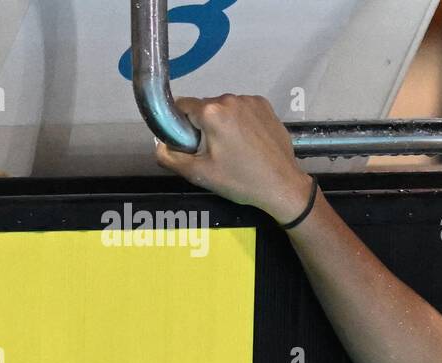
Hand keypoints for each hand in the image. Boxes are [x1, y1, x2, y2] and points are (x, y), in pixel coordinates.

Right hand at [154, 94, 312, 222]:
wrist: (283, 186)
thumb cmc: (241, 180)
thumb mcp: (199, 173)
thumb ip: (170, 157)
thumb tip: (159, 144)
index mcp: (212, 112)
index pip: (181, 106)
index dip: (181, 125)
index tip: (191, 144)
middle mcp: (231, 99)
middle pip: (204, 107)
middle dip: (203, 125)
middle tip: (215, 152)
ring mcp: (251, 100)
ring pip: (224, 108)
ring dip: (223, 123)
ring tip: (235, 149)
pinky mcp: (266, 106)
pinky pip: (243, 109)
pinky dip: (241, 121)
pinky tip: (249, 141)